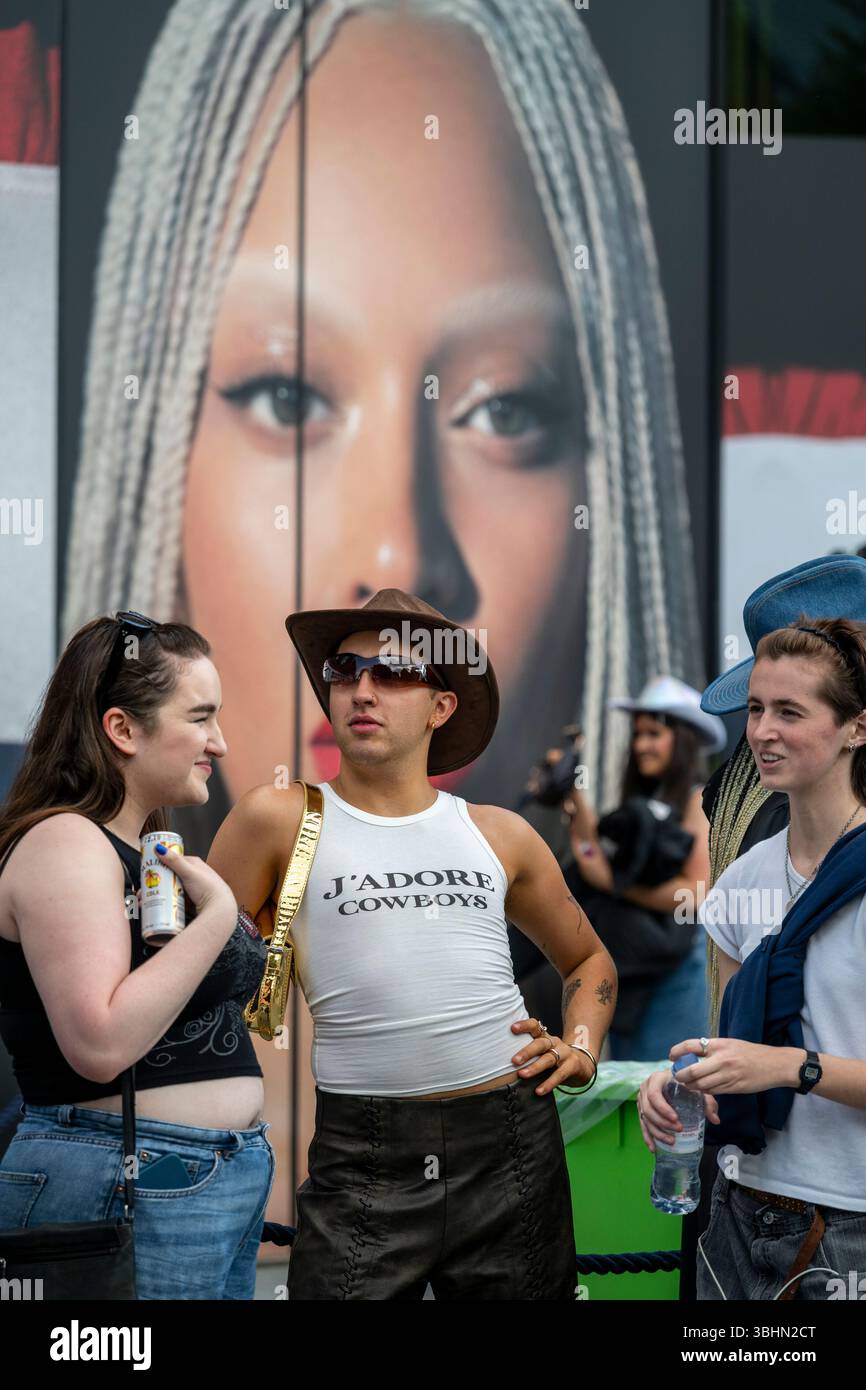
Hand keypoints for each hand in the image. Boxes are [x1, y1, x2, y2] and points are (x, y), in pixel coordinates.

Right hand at [154, 844, 236, 920]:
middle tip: (144, 889)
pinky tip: (158, 906)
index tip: (147, 870)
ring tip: (146, 900)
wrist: (220, 911)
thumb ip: (175, 861)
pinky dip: (166, 902)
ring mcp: (191, 889)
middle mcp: (193, 875)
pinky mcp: (190, 901)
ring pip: (171, 889)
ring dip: (159, 894)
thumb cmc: (209, 889)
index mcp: (194, 864)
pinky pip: (175, 900)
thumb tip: (159, 848)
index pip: (172, 860)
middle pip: (170, 876)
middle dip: (156, 882)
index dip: (159, 864)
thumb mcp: (190, 872)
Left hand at [510, 1017, 594, 1095]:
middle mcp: (555, 1043)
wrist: (582, 1064)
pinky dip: (549, 1083)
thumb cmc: (554, 1059)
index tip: (512, 1028)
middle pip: (541, 1043)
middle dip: (527, 1051)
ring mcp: (565, 1053)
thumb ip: (528, 1053)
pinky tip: (539, 1091)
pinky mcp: (573, 1066)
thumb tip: (500, 1062)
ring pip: (549, 1059)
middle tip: (514, 1060)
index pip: (535, 1026)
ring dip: (535, 1067)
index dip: (524, 1025)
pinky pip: (560, 1075)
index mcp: (545, 1037)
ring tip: (523, 1075)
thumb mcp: (542, 1052)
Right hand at [636, 1067, 719, 1153]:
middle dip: (662, 1123)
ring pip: (645, 1119)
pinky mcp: (641, 1110)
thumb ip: (708, 1102)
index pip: (654, 1095)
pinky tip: (654, 1148)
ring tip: (672, 1141)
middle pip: (648, 1109)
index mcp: (656, 1079)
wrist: (676, 1081)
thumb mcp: (697, 1090)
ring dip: (657, 1132)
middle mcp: (645, 1088)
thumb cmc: (685, 1084)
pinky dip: (647, 1137)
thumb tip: (715, 1120)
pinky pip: (642, 1125)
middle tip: (678, 1130)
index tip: (676, 1119)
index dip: (663, 1109)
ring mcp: (641, 1100)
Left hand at [669, 1036, 792, 1095]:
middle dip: (681, 1075)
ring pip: (701, 1085)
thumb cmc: (752, 1053)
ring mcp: (728, 1075)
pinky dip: (705, 1091)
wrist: (775, 1064)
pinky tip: (702, 1089)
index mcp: (720, 1045)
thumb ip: (713, 1049)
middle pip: (693, 1070)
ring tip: (687, 1085)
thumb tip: (693, 1054)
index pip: (692, 1046)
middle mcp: (722, 1059)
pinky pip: (713, 1091)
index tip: (671, 1056)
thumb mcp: (731, 1044)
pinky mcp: (734, 1088)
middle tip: (676, 1076)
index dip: (677, 1051)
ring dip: (691, 1086)